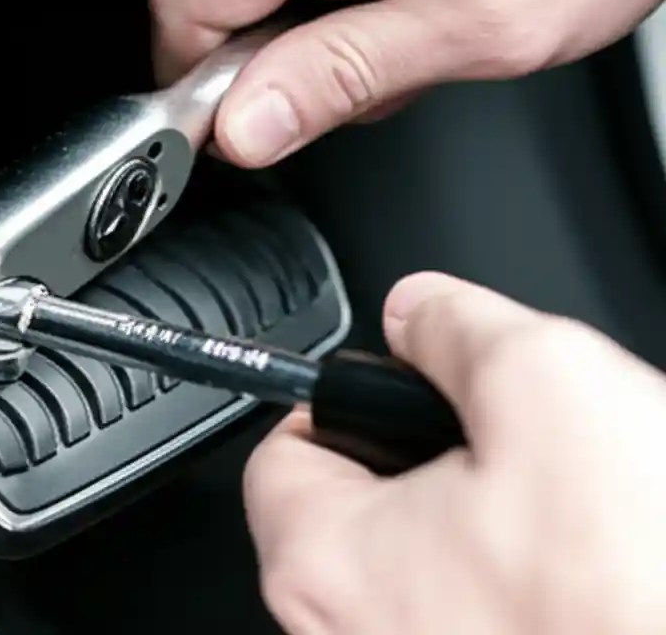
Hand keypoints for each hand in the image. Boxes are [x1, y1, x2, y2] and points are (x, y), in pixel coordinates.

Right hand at [150, 0, 665, 166]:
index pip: (183, 5)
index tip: (246, 133)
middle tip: (340, 95)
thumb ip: (345, 74)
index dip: (198, 85)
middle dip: (251, 64)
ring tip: (390, 48)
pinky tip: (397, 9)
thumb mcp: (479, 26)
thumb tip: (244, 128)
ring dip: (296, 34)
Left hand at [244, 271, 665, 633]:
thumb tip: (419, 310)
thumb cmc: (634, 588)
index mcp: (321, 561)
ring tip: (561, 508)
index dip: (348, 396)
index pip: (283, 446)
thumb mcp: (544, 384)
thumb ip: (455, 326)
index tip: (405, 387)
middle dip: (428, 455)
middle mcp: (342, 633)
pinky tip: (579, 564)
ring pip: (422, 561)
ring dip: (482, 518)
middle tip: (504, 444)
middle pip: (356, 504)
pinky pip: (474, 611)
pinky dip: (516, 579)